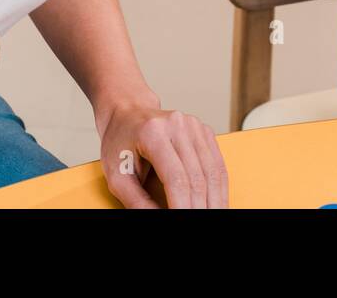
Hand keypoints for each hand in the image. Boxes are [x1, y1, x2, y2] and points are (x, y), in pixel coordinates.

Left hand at [98, 104, 228, 208]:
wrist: (128, 113)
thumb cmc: (120, 142)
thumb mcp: (117, 175)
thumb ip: (136, 201)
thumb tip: (158, 219)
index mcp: (153, 133)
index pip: (176, 178)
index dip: (182, 206)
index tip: (183, 221)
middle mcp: (178, 125)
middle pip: (197, 177)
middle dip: (199, 207)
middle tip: (200, 223)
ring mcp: (194, 126)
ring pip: (213, 171)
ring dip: (214, 200)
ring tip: (213, 215)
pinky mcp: (203, 130)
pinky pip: (218, 163)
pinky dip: (219, 187)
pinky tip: (216, 202)